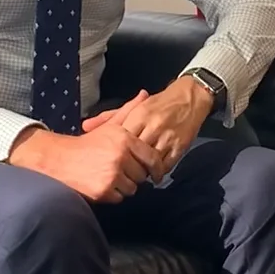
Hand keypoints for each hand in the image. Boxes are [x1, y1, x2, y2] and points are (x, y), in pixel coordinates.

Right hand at [9, 122, 163, 203]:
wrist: (60, 159)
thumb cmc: (87, 143)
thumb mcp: (110, 125)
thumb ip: (130, 111)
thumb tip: (145, 94)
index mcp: (125, 139)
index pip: (152, 158)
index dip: (154, 167)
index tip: (153, 172)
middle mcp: (120, 157)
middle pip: (142, 175)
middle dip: (134, 174)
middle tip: (121, 170)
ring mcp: (112, 175)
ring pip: (132, 188)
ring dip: (124, 185)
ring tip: (111, 175)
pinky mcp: (104, 191)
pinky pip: (120, 198)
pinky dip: (113, 194)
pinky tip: (103, 183)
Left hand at [84, 78, 212, 178]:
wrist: (189, 98)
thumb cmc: (158, 104)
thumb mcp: (134, 108)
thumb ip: (109, 118)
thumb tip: (85, 126)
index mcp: (139, 115)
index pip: (121, 140)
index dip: (114, 153)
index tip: (110, 160)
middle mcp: (153, 126)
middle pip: (135, 153)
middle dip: (128, 165)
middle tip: (122, 173)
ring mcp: (168, 137)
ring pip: (151, 162)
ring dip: (143, 170)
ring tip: (138, 175)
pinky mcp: (180, 146)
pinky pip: (166, 164)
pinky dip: (159, 171)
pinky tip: (154, 173)